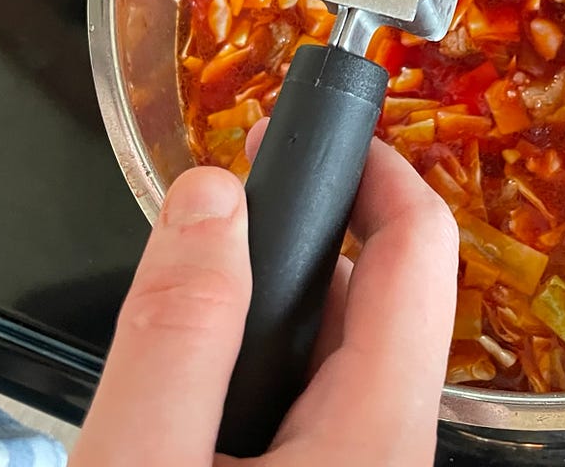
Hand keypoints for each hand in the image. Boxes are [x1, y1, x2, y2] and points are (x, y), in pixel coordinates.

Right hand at [70, 134, 458, 465]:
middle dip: (297, 241)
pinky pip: (312, 410)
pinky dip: (258, 372)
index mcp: (377, 432)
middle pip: (376, 299)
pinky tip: (192, 397)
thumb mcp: (143, 466)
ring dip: (268, 313)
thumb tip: (211, 200)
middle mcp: (390, 449)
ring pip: (336, 357)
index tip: (308, 130)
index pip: (420, 249)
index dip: (373, 168)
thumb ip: (177, 334)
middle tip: (214, 219)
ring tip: (182, 320)